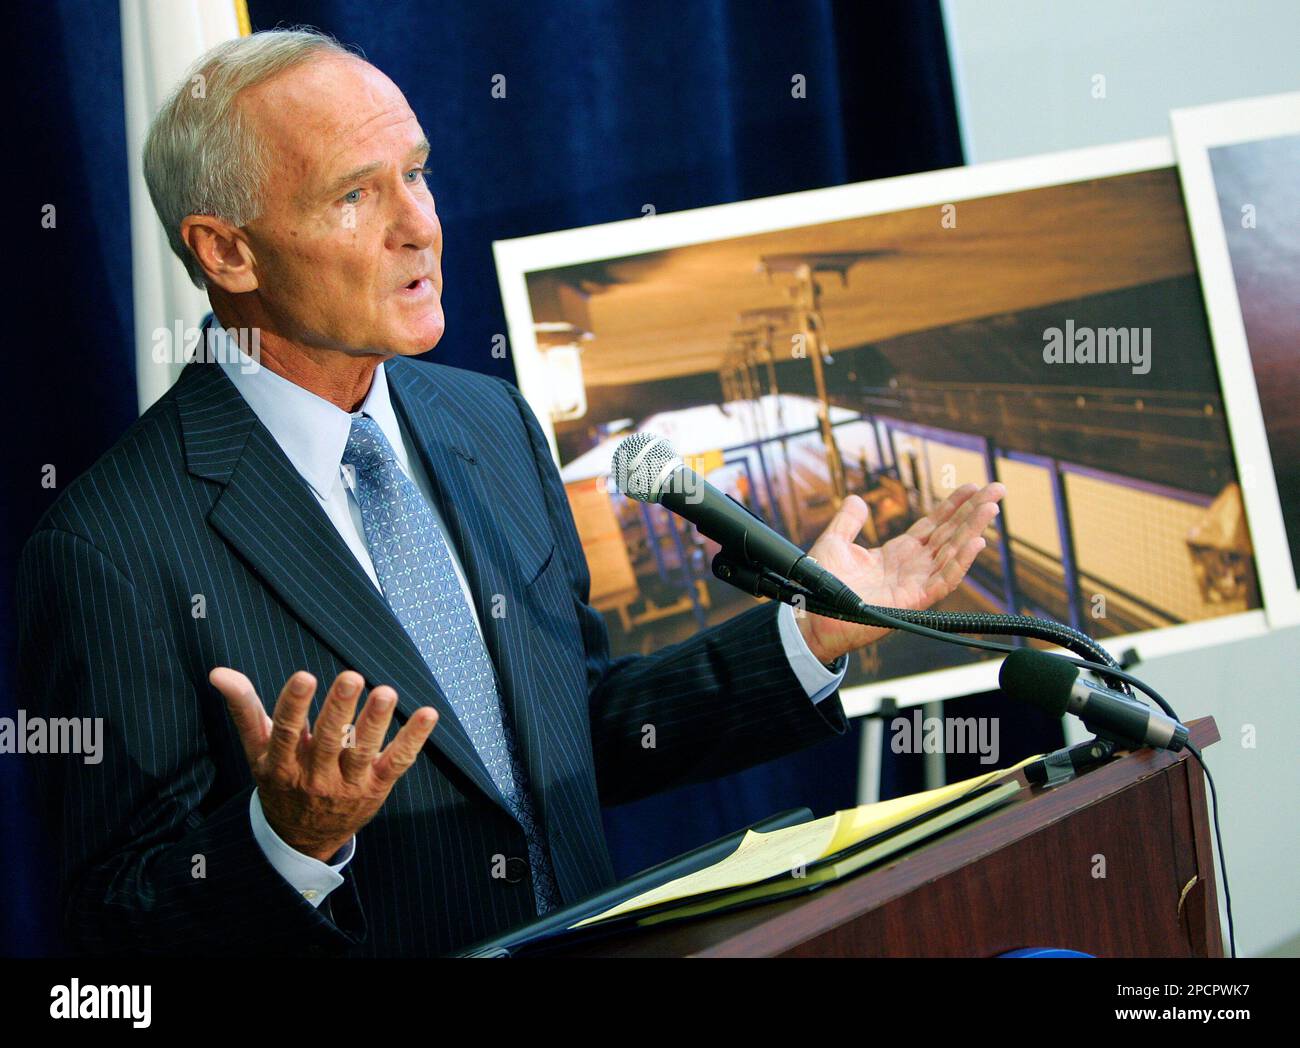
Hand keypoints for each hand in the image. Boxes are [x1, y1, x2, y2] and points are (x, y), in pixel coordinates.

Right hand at [209, 667, 437, 861]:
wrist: (302, 837)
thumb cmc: (280, 780)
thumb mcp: (257, 750)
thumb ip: (244, 708)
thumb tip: (219, 672)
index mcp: (282, 764)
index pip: (287, 733)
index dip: (294, 705)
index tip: (304, 676)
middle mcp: (315, 776)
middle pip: (329, 741)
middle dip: (340, 709)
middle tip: (351, 677)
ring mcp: (348, 784)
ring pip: (363, 752)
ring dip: (376, 722)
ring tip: (386, 693)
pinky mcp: (376, 787)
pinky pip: (397, 762)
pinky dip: (413, 739)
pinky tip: (427, 714)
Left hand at [796, 482, 1004, 663]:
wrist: (811, 614)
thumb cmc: (821, 584)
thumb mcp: (833, 542)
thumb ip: (847, 521)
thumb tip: (856, 499)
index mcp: (897, 553)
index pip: (933, 526)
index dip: (952, 506)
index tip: (971, 487)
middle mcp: (911, 567)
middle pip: (950, 534)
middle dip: (973, 512)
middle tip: (997, 489)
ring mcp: (915, 584)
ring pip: (952, 553)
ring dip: (973, 530)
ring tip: (991, 508)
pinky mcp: (913, 601)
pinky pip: (944, 580)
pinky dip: (961, 562)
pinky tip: (976, 542)